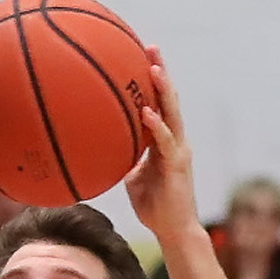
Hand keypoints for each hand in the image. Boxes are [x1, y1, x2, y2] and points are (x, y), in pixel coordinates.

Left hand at [124, 50, 199, 242]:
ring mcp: (179, 152)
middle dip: (161, 72)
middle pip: (170, 99)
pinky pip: (166, 142)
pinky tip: (146, 113)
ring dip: (164, 91)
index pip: (160, 103)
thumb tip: (100, 148)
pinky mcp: (177, 167)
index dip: (154, 80)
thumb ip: (124, 158)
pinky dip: (157, 126)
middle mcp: (176, 140)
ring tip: (154, 69)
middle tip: (151, 47)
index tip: (142, 55)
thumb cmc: (154, 206)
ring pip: (173, 114)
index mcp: (165, 141)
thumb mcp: (133, 177)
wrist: (173, 231)